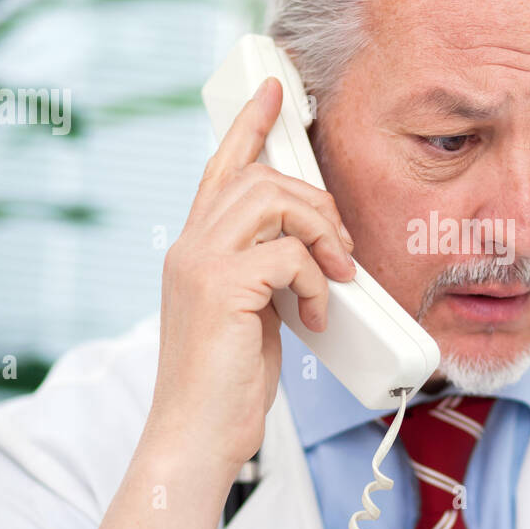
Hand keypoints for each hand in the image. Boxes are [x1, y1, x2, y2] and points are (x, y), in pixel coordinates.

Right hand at [91, 76, 353, 528]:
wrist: (197, 437)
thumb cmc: (226, 382)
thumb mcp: (251, 314)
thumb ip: (267, 272)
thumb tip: (311, 252)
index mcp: (194, 248)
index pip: (221, 168)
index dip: (249, 125)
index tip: (276, 91)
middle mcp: (189, 247)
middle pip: (258, 175)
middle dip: (313, 196)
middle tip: (340, 245)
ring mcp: (200, 265)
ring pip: (273, 200)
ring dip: (320, 233)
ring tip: (335, 276)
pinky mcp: (220, 289)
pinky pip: (286, 255)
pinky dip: (313, 282)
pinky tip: (314, 318)